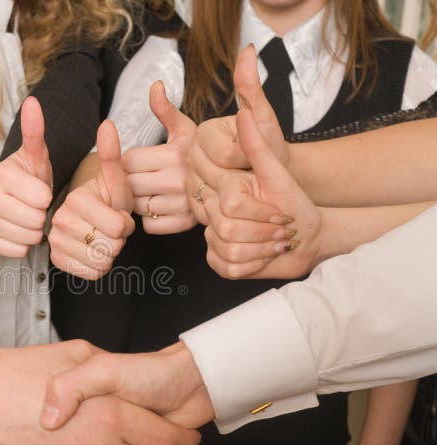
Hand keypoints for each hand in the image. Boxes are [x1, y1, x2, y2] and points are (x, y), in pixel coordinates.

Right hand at [0, 97, 52, 257]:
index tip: (36, 191)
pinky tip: (16, 232)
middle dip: (40, 215)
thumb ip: (34, 131)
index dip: (46, 197)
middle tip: (31, 207)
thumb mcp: (34, 155)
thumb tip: (33, 101)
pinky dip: (22, 244)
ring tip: (24, 218)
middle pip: (35, 220)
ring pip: (28, 237)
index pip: (42, 198)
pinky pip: (18, 250)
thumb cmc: (26, 178)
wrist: (10, 201)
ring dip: (33, 231)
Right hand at [49, 120, 134, 279]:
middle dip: (117, 239)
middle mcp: (59, 220)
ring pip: (101, 261)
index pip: (118, 228)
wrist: (90, 217)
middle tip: (108, 227)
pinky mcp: (56, 260)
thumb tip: (107, 124)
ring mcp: (54, 241)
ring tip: (100, 237)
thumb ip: (111, 155)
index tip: (115, 213)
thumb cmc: (105, 199)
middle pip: (110, 246)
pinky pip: (91, 273)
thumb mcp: (114, 179)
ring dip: (108, 253)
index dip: (126, 225)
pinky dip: (98, 266)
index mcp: (76, 200)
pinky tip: (92, 251)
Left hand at [125, 81, 196, 233]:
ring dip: (141, 201)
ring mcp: (180, 204)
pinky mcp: (182, 224)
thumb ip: (165, 109)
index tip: (142, 162)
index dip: (130, 161)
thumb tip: (155, 85)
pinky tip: (163, 207)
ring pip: (138, 206)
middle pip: (129, 184)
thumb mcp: (185, 129)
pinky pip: (150, 224)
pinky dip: (152, 219)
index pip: (127, 161)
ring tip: (155, 191)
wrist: (233, 181)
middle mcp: (177, 180)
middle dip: (132, 181)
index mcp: (173, 155)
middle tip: (146, 177)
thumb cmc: (201, 154)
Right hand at [188, 44, 288, 221]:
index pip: (223, 155)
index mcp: (200, 134)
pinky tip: (235, 209)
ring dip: (235, 201)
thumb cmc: (269, 149)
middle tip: (251, 176)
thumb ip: (250, 87)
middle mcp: (186, 157)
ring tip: (247, 192)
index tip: (253, 157)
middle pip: (213, 178)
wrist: (271, 180)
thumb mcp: (263, 118)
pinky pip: (202, 213)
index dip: (246, 159)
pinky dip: (222, 215)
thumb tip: (248, 51)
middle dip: (241, 181)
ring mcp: (184, 182)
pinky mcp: (186, 206)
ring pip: (208, 198)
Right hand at [200, 106, 322, 279]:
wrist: (301, 232)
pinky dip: (254, 264)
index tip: (280, 210)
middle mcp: (207, 205)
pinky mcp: (214, 256)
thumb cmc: (292, 199)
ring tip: (277, 240)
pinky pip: (227, 266)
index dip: (261, 210)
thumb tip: (244, 113)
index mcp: (218, 182)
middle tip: (282, 227)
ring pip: (228, 248)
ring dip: (262, 249)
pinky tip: (265, 255)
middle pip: (228, 228)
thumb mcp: (276, 169)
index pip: (232, 203)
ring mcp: (208, 231)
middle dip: (264, 231)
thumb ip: (256, 142)